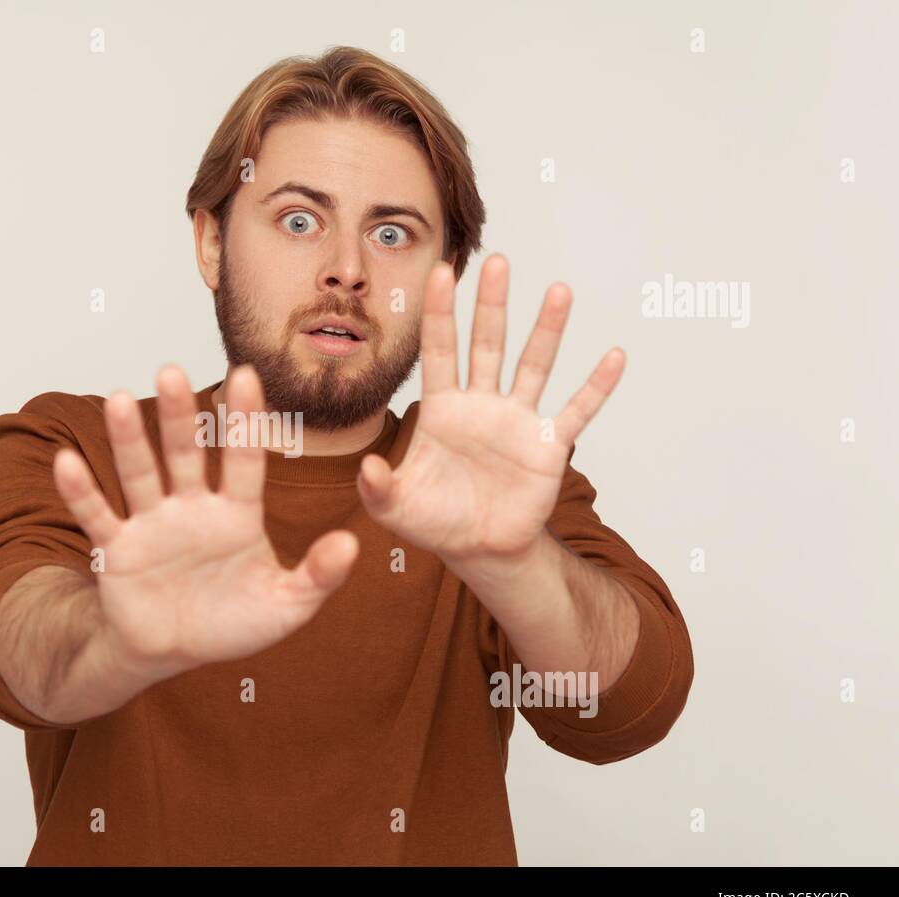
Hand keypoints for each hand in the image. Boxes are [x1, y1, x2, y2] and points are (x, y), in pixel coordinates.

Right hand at [52, 364, 358, 680]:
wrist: (175, 652)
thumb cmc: (233, 623)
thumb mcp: (287, 605)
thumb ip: (318, 576)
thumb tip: (352, 546)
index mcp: (238, 515)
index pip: (245, 460)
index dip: (246, 421)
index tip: (248, 375)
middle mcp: (193, 508)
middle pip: (186, 454)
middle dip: (177, 415)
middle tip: (171, 371)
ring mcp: (152, 525)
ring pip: (140, 474)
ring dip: (128, 439)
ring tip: (117, 398)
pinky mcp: (117, 550)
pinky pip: (97, 516)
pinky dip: (80, 491)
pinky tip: (67, 462)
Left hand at [357, 253, 624, 568]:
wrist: (478, 549)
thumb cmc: (434, 521)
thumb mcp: (394, 506)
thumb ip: (377, 486)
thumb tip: (367, 466)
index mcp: (442, 409)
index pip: (439, 351)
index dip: (439, 313)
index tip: (440, 272)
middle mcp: (481, 404)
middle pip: (487, 344)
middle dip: (491, 304)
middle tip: (496, 261)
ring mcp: (517, 421)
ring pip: (533, 365)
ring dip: (547, 330)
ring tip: (558, 291)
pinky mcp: (547, 446)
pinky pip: (576, 411)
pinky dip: (596, 386)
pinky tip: (614, 356)